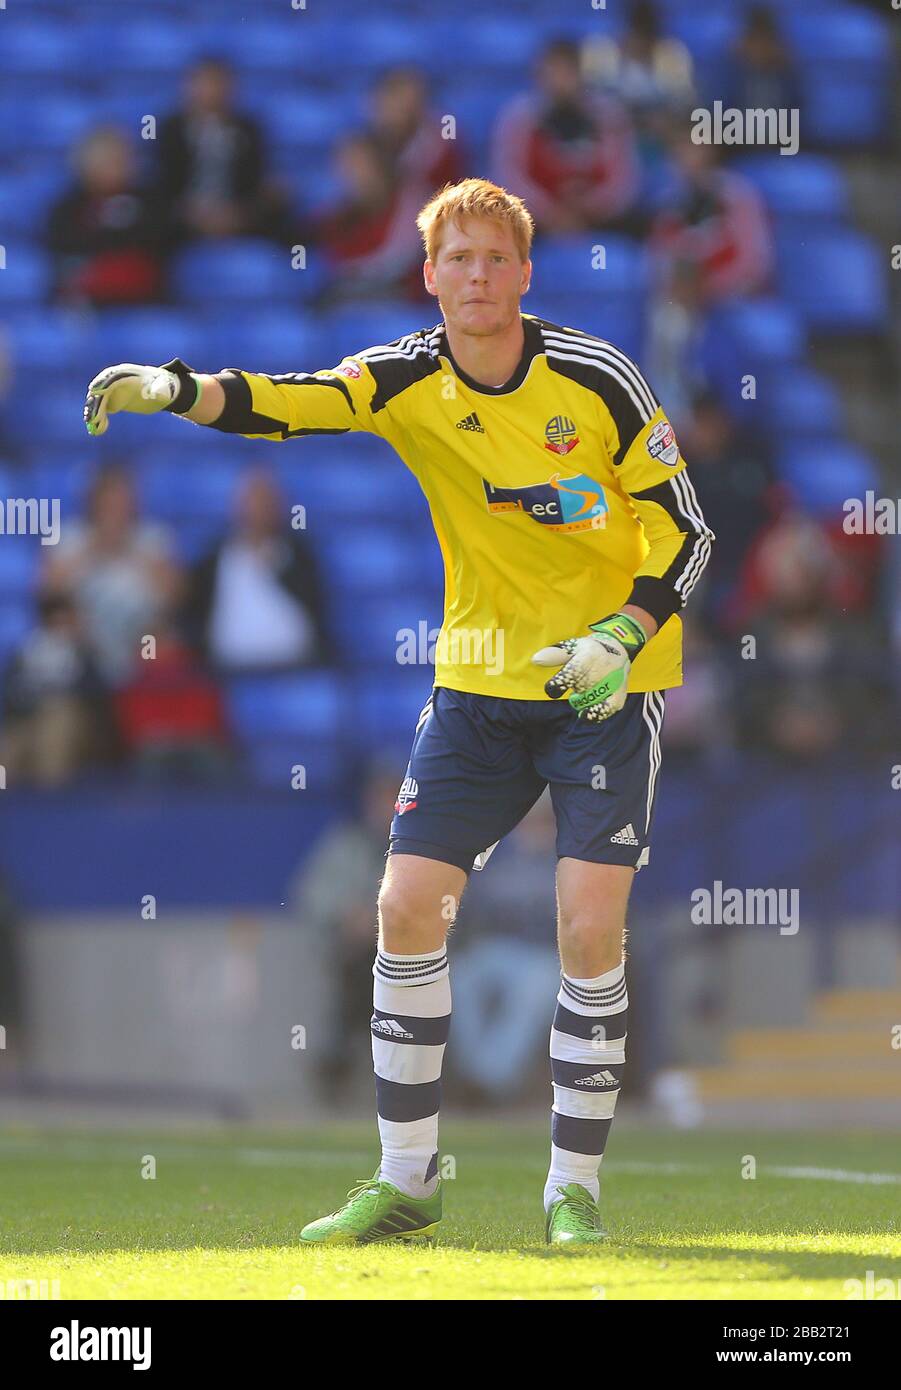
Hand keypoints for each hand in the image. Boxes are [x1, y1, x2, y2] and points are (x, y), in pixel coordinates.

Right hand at [83, 363, 180, 436]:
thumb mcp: (163, 387)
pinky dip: (99, 420)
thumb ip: (158, 389)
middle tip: (92, 418)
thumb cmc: (163, 386)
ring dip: (94, 414)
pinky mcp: (112, 401)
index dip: (102, 384)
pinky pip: (102, 410)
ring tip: (94, 428)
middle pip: (101, 391)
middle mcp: (114, 380)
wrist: (161, 391)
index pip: (110, 377)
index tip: (94, 392)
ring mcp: (111, 391)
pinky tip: (98, 431)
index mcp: (125, 373)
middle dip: (95, 403)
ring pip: (98, 402)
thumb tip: (156, 393)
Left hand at [531, 612, 647, 721]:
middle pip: (580, 688)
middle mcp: (602, 669)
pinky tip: (588, 715)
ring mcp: (611, 682)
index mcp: (589, 655)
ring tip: (580, 700)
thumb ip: (554, 655)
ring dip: (583, 702)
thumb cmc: (588, 649)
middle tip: (578, 686)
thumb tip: (535, 660)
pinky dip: (597, 714)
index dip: (559, 684)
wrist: (618, 648)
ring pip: (592, 700)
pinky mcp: (619, 693)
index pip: (571, 673)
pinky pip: (607, 709)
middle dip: (576, 689)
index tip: (552, 690)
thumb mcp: (572, 647)